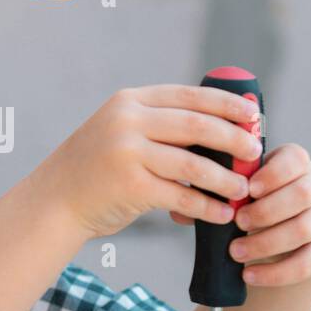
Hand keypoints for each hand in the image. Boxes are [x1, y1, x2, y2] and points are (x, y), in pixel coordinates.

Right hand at [33, 85, 262, 239]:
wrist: (55, 200)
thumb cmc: (97, 168)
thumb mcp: (122, 132)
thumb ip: (160, 126)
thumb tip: (221, 130)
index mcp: (131, 102)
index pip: (190, 96)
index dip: (227, 104)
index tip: (254, 114)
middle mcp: (128, 121)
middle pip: (197, 125)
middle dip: (234, 138)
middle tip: (255, 152)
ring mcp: (127, 153)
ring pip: (193, 164)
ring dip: (225, 179)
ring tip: (243, 189)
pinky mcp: (129, 186)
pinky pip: (180, 196)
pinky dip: (206, 207)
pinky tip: (222, 215)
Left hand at [212, 143, 310, 285]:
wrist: (275, 239)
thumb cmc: (248, 204)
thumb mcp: (234, 192)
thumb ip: (210, 193)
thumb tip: (180, 211)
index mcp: (293, 163)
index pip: (295, 159)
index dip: (274, 173)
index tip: (250, 189)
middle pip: (303, 194)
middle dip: (267, 210)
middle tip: (237, 223)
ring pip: (304, 229)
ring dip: (266, 243)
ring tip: (235, 252)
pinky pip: (309, 262)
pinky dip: (277, 273)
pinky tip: (250, 276)